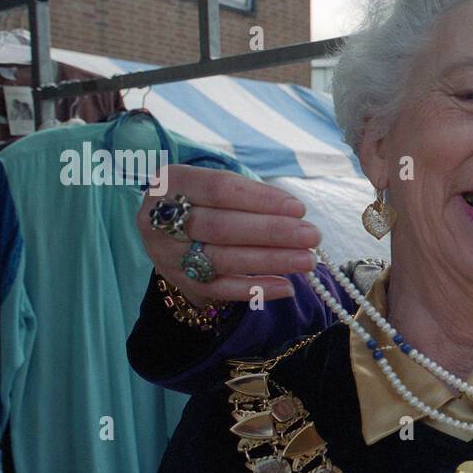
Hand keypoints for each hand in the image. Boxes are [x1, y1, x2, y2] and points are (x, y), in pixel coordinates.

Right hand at [137, 165, 320, 307]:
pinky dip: (255, 289)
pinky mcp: (181, 282)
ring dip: (270, 261)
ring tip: (307, 261)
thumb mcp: (216, 186)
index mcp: (172, 182)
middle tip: (312, 236)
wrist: (170, 232)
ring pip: (223, 259)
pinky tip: (286, 287)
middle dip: (272, 232)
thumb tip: (295, 215)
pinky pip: (221, 289)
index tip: (299, 208)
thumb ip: (249, 195)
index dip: (261, 199)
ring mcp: (168, 254)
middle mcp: (160, 219)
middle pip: (221, 227)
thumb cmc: (206, 201)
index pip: (220, 189)